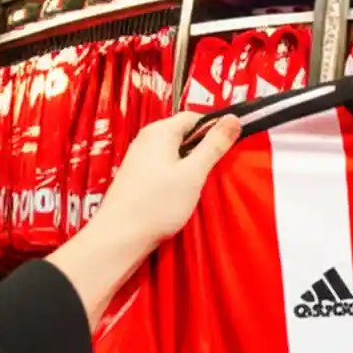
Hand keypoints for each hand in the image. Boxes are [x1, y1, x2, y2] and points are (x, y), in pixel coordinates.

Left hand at [93, 112, 240, 250]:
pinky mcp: (139, 175)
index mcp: (159, 132)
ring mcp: (140, 158)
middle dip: (203, 148)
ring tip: (197, 183)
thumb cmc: (153, 206)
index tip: (229, 143)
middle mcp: (147, 140)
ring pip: (176, 151)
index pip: (194, 117)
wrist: (121, 236)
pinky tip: (181, 192)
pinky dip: (178, 175)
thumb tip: (232, 120)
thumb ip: (214, 145)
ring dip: (191, 164)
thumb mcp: (193, 174)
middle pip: (185, 133)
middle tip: (214, 168)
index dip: (214, 129)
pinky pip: (165, 166)